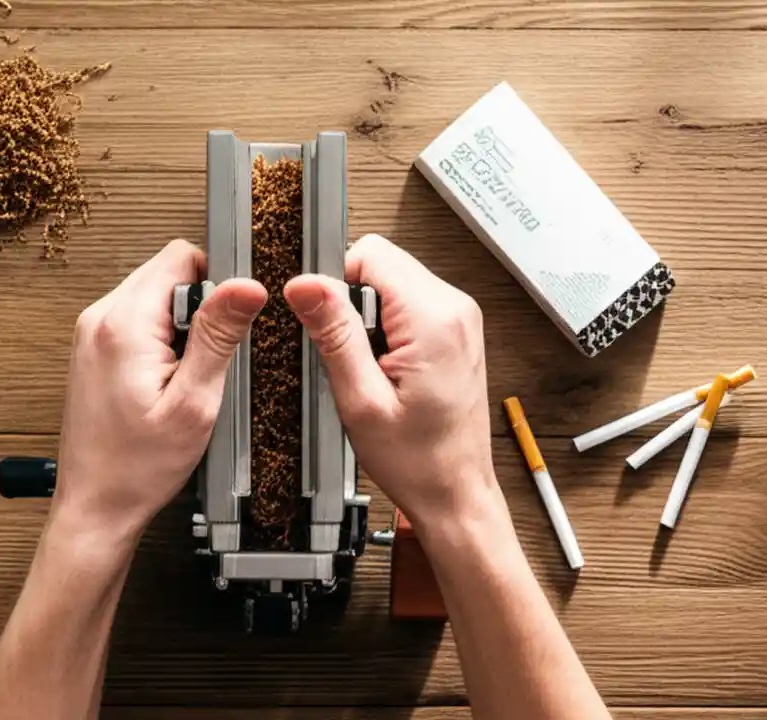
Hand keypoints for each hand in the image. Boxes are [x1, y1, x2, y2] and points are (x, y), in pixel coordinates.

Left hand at [54, 240, 266, 542]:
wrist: (96, 506)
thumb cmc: (139, 467)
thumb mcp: (194, 403)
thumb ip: (219, 336)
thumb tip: (246, 285)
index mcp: (124, 324)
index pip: (180, 255)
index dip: (216, 281)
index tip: (227, 322)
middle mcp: (99, 319)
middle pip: (166, 272)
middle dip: (198, 306)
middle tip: (204, 361)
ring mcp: (90, 333)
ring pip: (153, 295)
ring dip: (180, 326)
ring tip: (184, 376)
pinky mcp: (92, 349)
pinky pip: (138, 319)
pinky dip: (161, 340)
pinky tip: (167, 381)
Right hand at [283, 233, 495, 531]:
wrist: (456, 493)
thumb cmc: (418, 460)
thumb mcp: (360, 400)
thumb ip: (335, 334)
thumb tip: (305, 285)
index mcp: (434, 319)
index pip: (370, 254)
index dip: (336, 283)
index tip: (329, 325)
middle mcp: (455, 309)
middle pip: (382, 264)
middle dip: (353, 303)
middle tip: (355, 358)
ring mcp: (461, 318)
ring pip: (392, 282)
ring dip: (370, 318)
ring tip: (373, 369)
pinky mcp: (457, 330)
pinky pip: (408, 304)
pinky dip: (388, 328)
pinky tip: (388, 369)